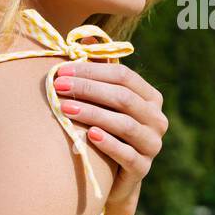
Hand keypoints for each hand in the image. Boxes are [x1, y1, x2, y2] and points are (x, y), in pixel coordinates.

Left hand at [52, 62, 166, 214]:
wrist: (112, 178)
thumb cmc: (105, 131)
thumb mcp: (103, 102)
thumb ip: (99, 72)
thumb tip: (85, 36)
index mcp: (150, 98)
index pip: (124, 76)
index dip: (92, 71)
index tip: (61, 70)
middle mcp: (157, 119)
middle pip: (123, 98)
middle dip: (88, 90)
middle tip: (57, 87)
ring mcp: (153, 144)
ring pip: (124, 124)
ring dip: (93, 114)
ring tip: (65, 109)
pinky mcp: (143, 168)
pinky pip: (127, 154)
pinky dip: (108, 143)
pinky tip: (89, 135)